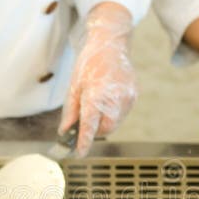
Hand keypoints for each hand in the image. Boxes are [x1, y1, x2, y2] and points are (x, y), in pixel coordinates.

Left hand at [60, 2, 135, 156]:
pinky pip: (123, 114)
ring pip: (115, 123)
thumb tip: (65, 130)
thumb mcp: (74, 85)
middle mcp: (115, 98)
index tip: (79, 154)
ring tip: (98, 104)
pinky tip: (108, 99)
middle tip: (86, 123)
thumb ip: (71, 110)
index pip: (90, 126)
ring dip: (105, 122)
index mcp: (96, 94)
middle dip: (96, 130)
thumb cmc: (89, 62)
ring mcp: (127, 97)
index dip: (84, 142)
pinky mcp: (134, 95)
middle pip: (106, 129)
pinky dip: (114, 113)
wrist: (110, 44)